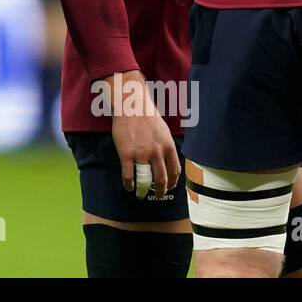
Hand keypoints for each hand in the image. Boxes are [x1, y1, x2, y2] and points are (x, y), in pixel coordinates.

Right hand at [105, 70, 181, 198]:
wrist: (131, 105)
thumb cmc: (146, 115)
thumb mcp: (163, 130)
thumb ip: (166, 146)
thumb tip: (167, 160)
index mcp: (168, 147)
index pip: (175, 171)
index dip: (173, 182)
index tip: (169, 186)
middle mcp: (157, 153)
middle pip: (162, 179)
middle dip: (161, 191)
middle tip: (158, 196)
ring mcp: (141, 155)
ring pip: (146, 181)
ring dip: (144, 191)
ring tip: (141, 195)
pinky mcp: (127, 155)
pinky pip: (129, 175)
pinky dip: (129, 184)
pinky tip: (129, 187)